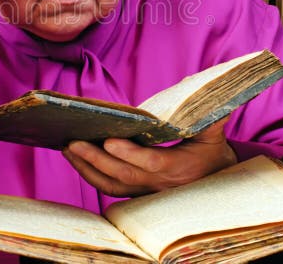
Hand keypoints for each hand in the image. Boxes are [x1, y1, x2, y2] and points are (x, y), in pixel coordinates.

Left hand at [61, 119, 236, 196]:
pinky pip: (110, 188)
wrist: (215, 183)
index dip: (129, 153)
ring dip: (86, 168)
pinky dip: (91, 175)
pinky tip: (76, 158)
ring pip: (111, 185)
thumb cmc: (212, 153)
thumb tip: (207, 88)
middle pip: (122, 175)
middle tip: (73, 142)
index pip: (151, 162)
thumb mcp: (214, 133)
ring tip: (67, 147)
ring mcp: (146, 191)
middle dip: (95, 159)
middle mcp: (159, 183)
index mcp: (179, 167)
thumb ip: (210, 115)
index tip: (109, 141)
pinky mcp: (137, 193)